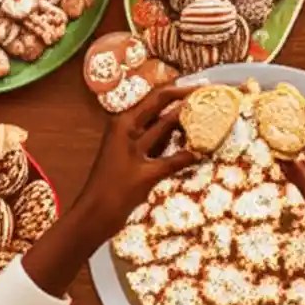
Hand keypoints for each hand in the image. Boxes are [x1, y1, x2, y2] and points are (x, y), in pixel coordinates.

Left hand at [69, 85, 198, 240]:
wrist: (95, 216)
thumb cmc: (116, 192)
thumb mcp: (148, 175)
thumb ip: (174, 161)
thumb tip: (200, 150)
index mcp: (126, 124)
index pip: (158, 99)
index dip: (181, 92)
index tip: (204, 89)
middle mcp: (128, 128)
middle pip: (160, 109)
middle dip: (184, 105)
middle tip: (210, 102)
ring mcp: (131, 142)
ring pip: (160, 127)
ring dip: (180, 123)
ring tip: (206, 118)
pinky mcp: (135, 157)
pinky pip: (157, 143)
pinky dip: (173, 142)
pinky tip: (191, 144)